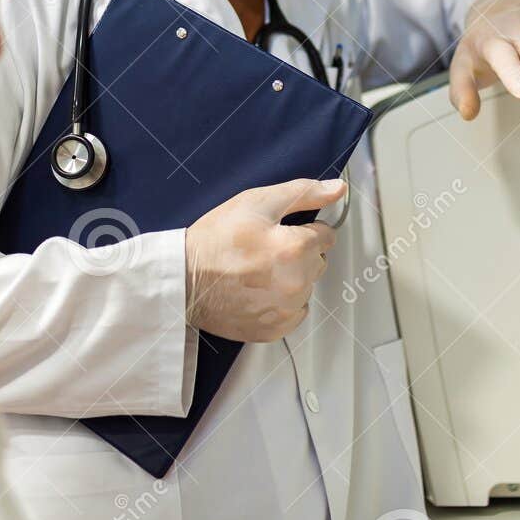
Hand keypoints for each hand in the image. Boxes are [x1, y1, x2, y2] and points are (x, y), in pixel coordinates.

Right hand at [184, 178, 344, 342]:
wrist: (182, 279)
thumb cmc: (215, 240)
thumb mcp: (257, 202)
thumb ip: (303, 193)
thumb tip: (337, 189)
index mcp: (295, 249)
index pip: (326, 235)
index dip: (304, 228)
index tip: (279, 231)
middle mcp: (296, 284)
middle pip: (318, 262)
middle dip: (299, 253)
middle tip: (263, 249)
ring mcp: (285, 311)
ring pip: (306, 287)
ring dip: (291, 278)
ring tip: (257, 271)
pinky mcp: (273, 330)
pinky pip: (294, 312)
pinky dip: (281, 302)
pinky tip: (257, 290)